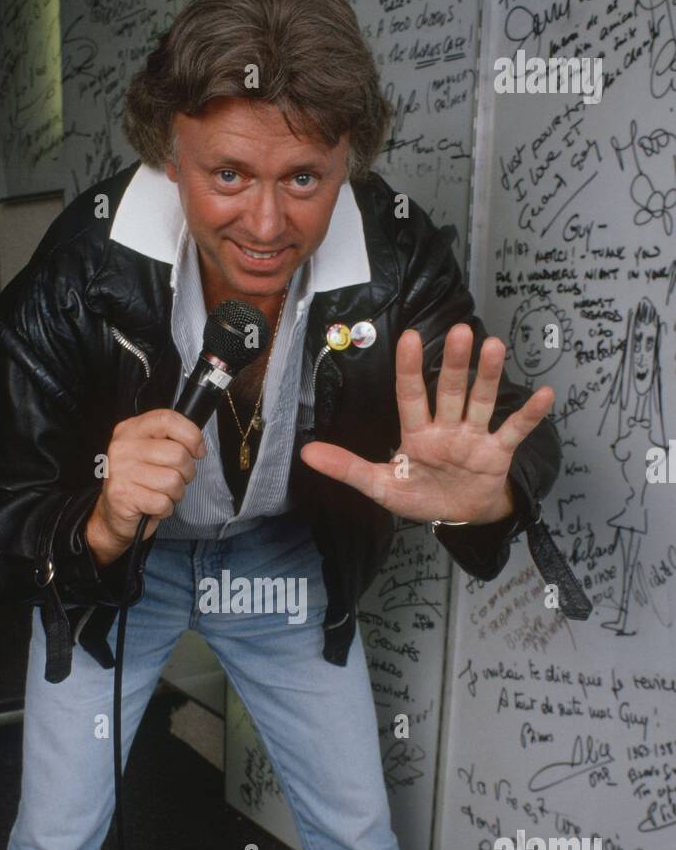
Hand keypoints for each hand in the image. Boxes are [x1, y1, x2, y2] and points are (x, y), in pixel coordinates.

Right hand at [86, 408, 205, 564]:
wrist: (113, 514)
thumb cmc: (139, 482)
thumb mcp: (151, 452)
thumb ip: (170, 441)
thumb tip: (196, 445)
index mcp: (131, 430)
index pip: (167, 419)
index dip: (191, 435)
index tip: (197, 451)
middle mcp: (123, 447)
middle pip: (177, 454)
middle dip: (187, 472)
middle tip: (176, 478)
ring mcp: (121, 471)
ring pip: (173, 481)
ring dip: (175, 493)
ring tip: (162, 493)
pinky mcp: (123, 495)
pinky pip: (163, 502)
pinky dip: (165, 509)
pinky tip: (153, 506)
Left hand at [299, 324, 553, 524]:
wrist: (459, 518)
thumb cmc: (421, 496)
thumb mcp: (380, 486)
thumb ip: (346, 468)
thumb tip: (306, 452)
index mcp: (417, 433)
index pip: (412, 396)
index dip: (412, 370)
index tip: (412, 338)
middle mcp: (447, 428)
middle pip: (451, 390)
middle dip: (456, 363)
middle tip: (462, 331)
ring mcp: (474, 437)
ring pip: (481, 402)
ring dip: (489, 376)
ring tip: (496, 347)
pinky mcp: (497, 453)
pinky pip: (514, 431)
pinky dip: (529, 415)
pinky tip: (543, 394)